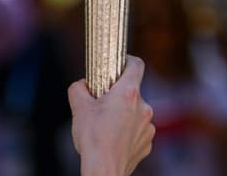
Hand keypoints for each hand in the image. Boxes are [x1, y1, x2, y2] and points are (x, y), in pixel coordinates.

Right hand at [68, 55, 154, 175]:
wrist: (104, 170)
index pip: (136, 65)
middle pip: (132, 91)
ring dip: (124, 114)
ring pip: (135, 112)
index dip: (127, 60)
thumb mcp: (78, 106)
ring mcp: (148, 127)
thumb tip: (83, 85)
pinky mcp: (147, 143)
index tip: (118, 64)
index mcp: (128, 93)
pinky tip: (113, 139)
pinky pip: (138, 130)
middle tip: (102, 103)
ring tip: (106, 125)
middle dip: (117, 94)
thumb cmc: (92, 138)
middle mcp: (144, 107)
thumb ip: (79, 88)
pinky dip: (127, 131)